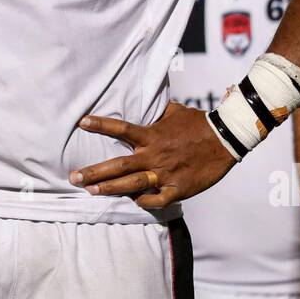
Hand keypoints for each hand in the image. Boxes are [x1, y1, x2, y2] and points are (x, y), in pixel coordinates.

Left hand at [68, 102, 235, 208]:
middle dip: (94, 172)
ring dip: (110, 188)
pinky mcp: (178, 188)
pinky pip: (156, 199)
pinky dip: (143, 201)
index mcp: (152, 135)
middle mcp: (154, 155)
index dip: (101, 124)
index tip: (81, 122)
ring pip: (132, 184)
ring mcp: (165, 173)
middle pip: (119, 165)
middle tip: (74, 177)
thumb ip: (157, 111)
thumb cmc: (198, 124)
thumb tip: (147, 97)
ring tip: (91, 191)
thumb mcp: (175, 111)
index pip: (121, 128)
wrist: (225, 139)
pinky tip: (134, 201)